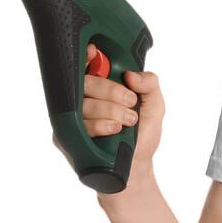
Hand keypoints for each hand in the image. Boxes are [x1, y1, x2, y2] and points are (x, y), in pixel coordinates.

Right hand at [81, 41, 164, 175]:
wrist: (135, 169)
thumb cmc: (142, 137)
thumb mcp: (155, 107)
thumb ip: (150, 85)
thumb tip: (132, 74)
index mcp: (102, 86)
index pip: (88, 64)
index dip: (88, 56)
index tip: (96, 54)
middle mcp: (84, 98)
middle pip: (85, 81)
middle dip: (112, 91)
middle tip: (130, 104)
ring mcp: (73, 116)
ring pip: (83, 103)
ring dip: (110, 111)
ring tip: (127, 122)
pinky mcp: (66, 135)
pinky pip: (77, 124)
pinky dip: (99, 125)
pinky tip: (113, 130)